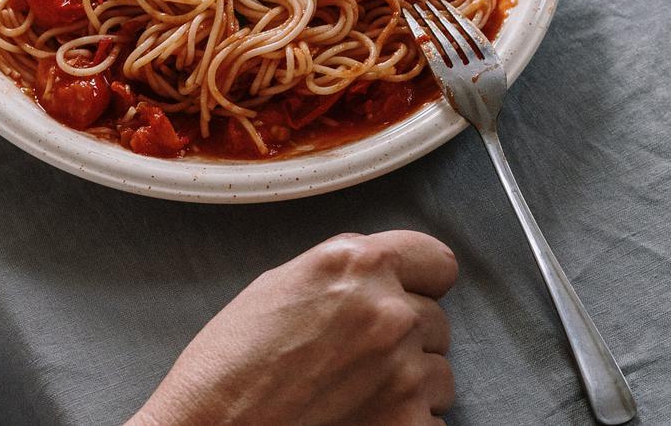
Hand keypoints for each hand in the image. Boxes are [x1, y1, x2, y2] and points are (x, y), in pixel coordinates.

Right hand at [129, 231, 458, 425]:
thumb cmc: (230, 365)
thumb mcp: (280, 286)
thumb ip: (341, 276)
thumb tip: (375, 281)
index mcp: (353, 264)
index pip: (436, 261)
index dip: (421, 282)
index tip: (410, 296)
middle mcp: (386, 309)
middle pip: (436, 319)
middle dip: (405, 338)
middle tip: (355, 357)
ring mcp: (403, 369)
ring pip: (440, 372)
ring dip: (408, 383)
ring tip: (352, 392)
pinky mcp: (409, 422)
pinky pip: (433, 419)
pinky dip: (404, 422)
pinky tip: (359, 418)